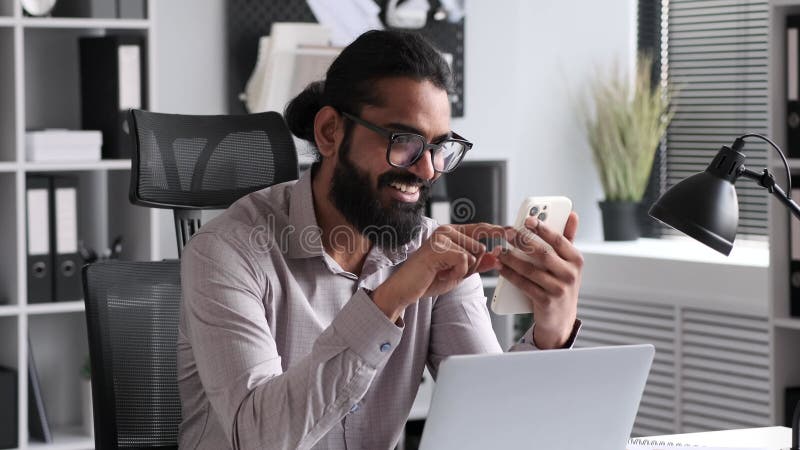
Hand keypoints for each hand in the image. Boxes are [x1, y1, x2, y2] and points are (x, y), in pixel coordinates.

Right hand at [372, 223, 504, 321]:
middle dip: (471, 266)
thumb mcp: (459, 272)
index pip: (480, 228)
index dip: (497, 230)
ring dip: (463, 270)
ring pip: (474, 255)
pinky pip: (464, 261)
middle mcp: (446, 230)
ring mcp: (442, 237)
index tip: (513, 231)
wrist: (405, 289)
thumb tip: (497, 257)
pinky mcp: (439, 247)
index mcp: (451, 232)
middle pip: (480, 247)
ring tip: (443, 272)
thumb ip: (478, 264)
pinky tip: (441, 274)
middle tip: (450, 272)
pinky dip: (456, 273)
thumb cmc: (428, 279)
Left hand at [496, 212, 582, 348]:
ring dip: (512, 259)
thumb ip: (569, 238)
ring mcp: (559, 289)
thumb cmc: (562, 284)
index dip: (542, 228)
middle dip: (523, 242)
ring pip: (530, 270)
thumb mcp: (569, 263)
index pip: (559, 240)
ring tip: (499, 250)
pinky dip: (510, 275)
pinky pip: (524, 285)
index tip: (527, 219)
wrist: (561, 319)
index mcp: (576, 260)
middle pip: (543, 253)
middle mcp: (570, 274)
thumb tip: (572, 214)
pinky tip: (500, 267)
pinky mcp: (546, 301)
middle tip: (508, 233)